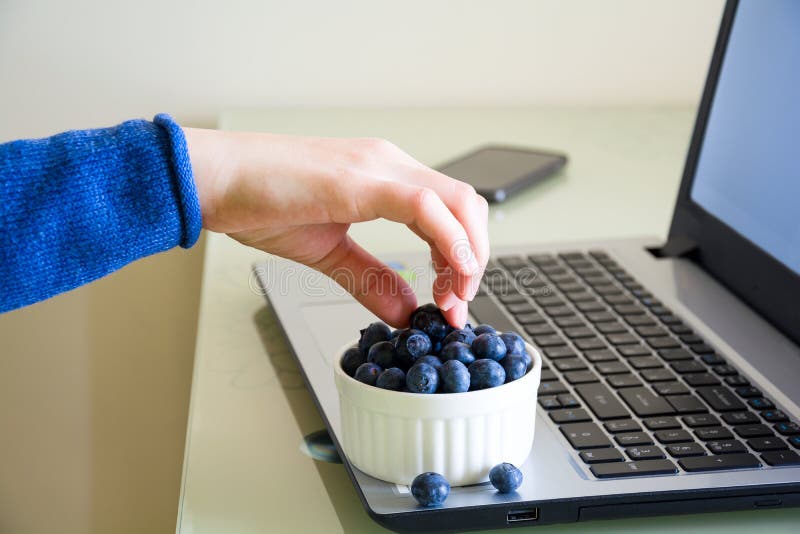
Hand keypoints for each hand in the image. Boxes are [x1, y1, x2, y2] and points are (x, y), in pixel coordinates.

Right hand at [184, 128, 488, 327]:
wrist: (212, 179)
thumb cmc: (258, 202)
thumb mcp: (327, 251)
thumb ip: (370, 279)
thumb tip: (405, 311)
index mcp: (384, 177)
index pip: (451, 212)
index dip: (464, 258)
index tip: (453, 301)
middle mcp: (389, 164)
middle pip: (467, 206)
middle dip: (475, 260)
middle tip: (456, 305)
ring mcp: (377, 166)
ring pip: (457, 203)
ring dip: (467, 255)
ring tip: (451, 298)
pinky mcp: (359, 179)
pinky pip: (424, 205)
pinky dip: (447, 240)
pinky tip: (449, 274)